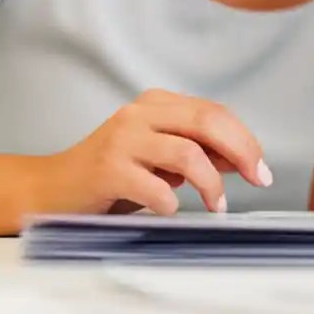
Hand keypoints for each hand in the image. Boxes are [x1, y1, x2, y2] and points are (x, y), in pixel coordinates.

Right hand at [31, 89, 272, 216]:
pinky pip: (157, 188)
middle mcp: (139, 114)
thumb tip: (242, 158)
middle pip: (206, 122)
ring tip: (216, 204)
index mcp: (155, 104)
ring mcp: (122, 139)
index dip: (244, 139)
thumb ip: (197, 151)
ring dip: (211, 184)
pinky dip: (172, 203)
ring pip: (187, 153)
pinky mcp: (108, 169)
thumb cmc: (111, 174)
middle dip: (241, 152)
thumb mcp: (159, 156)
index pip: (213, 112)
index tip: (261, 167)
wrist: (53, 189)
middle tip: (258, 179)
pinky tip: (169, 209)